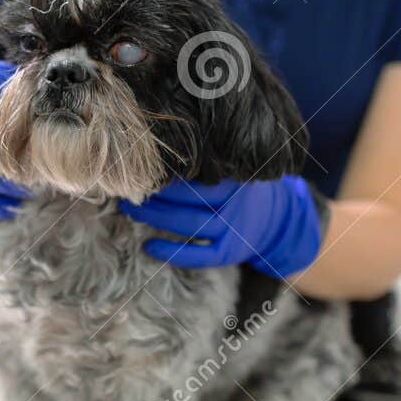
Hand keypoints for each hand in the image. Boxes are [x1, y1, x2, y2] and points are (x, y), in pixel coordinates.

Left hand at [119, 176, 324, 277]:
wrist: (275, 218)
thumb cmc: (239, 188)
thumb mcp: (232, 168)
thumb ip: (205, 160)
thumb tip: (155, 145)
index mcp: (234, 176)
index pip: (197, 172)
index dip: (167, 171)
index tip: (139, 163)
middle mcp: (235, 201)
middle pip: (190, 197)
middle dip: (155, 193)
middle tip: (125, 186)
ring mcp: (233, 228)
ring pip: (190, 224)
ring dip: (155, 217)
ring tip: (129, 209)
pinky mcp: (229, 252)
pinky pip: (198, 255)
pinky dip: (172, 252)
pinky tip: (148, 246)